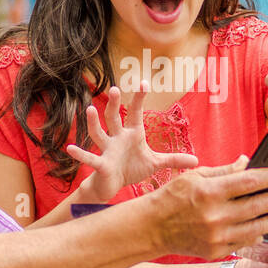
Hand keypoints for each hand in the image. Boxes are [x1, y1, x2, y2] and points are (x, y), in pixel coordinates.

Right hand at [67, 81, 198, 202]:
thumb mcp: (155, 163)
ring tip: (89, 109)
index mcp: (132, 134)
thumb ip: (174, 159)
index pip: (136, 112)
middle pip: (114, 117)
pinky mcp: (101, 164)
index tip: (143, 82)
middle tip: (116, 88)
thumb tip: (197, 161)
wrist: (114, 186)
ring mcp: (107, 150)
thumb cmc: (132, 169)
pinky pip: (90, 158)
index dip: (139, 98)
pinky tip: (70, 148)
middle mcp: (117, 138)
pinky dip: (80, 154)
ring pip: (99, 133)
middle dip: (114, 104)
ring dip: (94, 123)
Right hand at [151, 156, 267, 260]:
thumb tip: (247, 162)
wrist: (152, 227)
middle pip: (257, 206)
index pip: (249, 182)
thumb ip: (223, 171)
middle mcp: (215, 215)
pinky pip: (243, 242)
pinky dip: (255, 236)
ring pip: (255, 227)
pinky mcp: (215, 250)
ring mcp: (216, 235)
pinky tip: (263, 230)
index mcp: (210, 191)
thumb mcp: (195, 176)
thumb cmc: (173, 197)